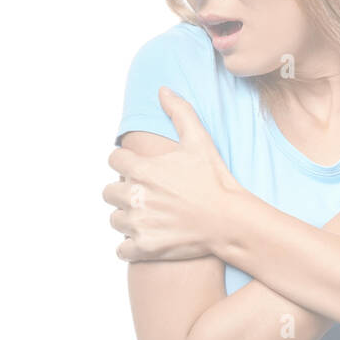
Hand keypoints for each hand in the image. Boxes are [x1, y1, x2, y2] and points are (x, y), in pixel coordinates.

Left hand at [104, 87, 241, 260]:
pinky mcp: (144, 247)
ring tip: (151, 217)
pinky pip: (122, 249)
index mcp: (142, 169)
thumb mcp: (200, 141)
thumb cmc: (215, 181)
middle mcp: (134, 196)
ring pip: (115, 219)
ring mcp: (138, 223)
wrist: (230, 220)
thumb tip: (163, 90)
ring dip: (128, 218)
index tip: (141, 169)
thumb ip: (180, 112)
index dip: (126, 163)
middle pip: (108, 191)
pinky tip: (149, 237)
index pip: (114, 160)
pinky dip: (132, 246)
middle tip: (148, 195)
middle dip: (124, 192)